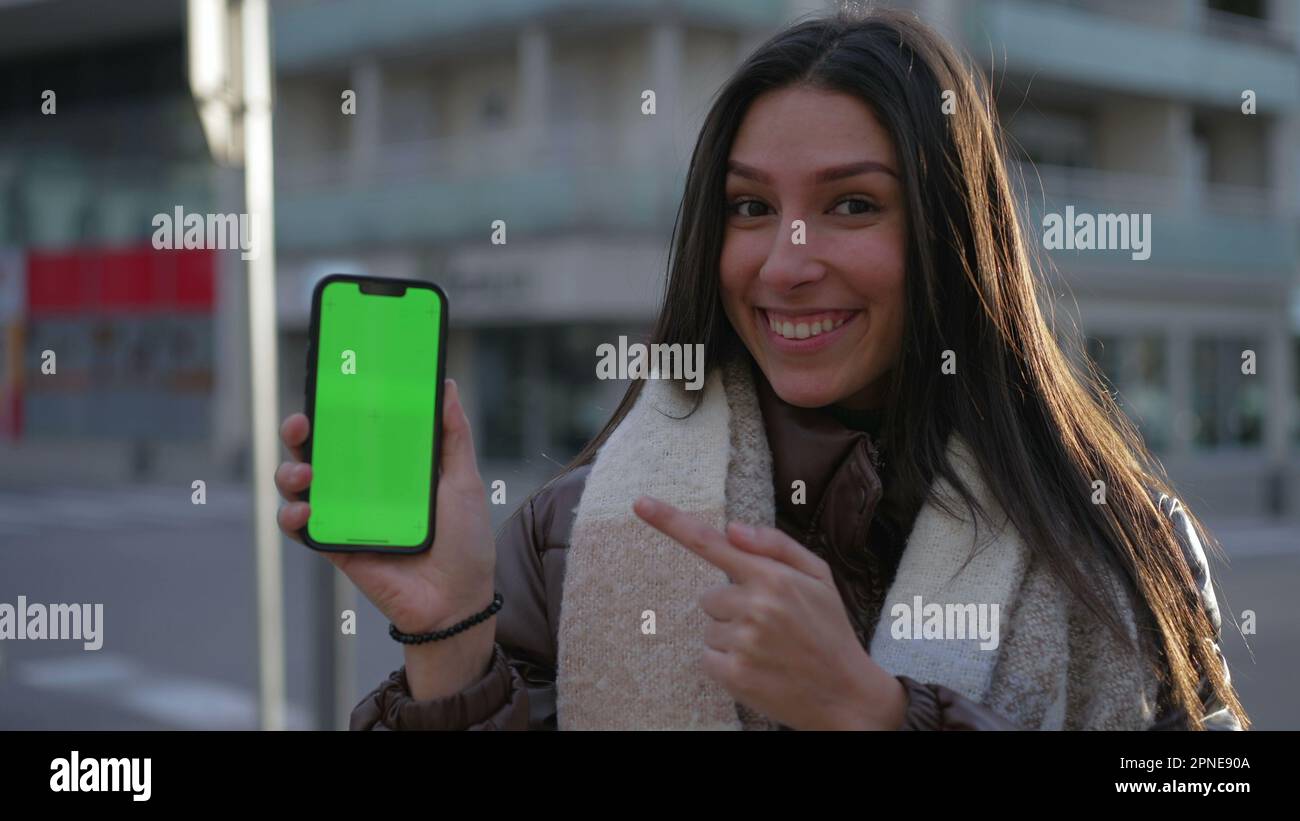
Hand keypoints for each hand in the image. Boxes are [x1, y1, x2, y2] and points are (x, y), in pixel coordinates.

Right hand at [275, 379, 496, 636]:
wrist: (458, 601)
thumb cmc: (465, 541)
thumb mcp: (463, 481)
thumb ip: (454, 436)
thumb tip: (446, 386)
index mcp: (390, 467)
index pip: (354, 429)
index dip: (334, 407)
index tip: (326, 386)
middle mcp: (361, 487)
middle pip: (317, 451)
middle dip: (299, 431)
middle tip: (301, 422)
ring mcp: (345, 516)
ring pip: (298, 486)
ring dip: (289, 472)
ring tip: (304, 472)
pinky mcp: (335, 547)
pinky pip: (301, 528)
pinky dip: (293, 516)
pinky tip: (306, 509)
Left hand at [632, 495, 906, 729]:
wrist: (847, 695)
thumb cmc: (830, 631)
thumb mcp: (819, 577)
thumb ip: (776, 546)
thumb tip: (732, 528)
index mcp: (774, 576)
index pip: (711, 543)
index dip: (671, 521)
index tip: (640, 504)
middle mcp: (756, 605)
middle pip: (710, 596)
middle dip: (733, 608)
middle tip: (771, 626)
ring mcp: (743, 641)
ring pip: (708, 628)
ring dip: (731, 637)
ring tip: (769, 649)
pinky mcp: (734, 674)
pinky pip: (705, 657)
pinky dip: (724, 663)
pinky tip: (758, 667)